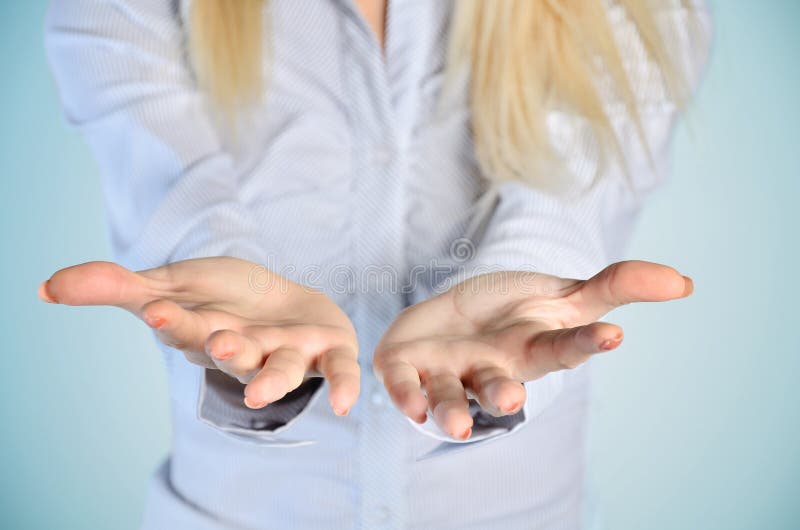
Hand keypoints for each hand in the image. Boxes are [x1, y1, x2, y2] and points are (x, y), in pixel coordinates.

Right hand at [39, 257, 359, 414]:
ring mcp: (288, 353)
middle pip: (232, 351)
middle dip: (223, 347)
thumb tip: (45, 286)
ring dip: (272, 377)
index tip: (156, 307)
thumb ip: (117, 286)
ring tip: (262, 386)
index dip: (173, 319)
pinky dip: (345, 386)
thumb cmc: (224, 297)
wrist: (284, 301)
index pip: (185, 327)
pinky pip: (340, 370)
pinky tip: (349, 404)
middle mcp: (246, 350)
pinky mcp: (328, 349)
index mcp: (205, 333)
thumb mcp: (173, 282)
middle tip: (216, 340)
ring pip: (280, 368)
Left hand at [374, 260, 691, 438]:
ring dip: (453, 410)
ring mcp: (449, 370)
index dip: (584, 343)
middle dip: (505, 393)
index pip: (562, 347)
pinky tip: (411, 406)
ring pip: (452, 395)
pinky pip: (405, 385)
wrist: (448, 317)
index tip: (612, 337)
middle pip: (502, 383)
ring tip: (457, 425)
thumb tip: (686, 282)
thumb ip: (617, 287)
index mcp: (532, 346)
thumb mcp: (563, 292)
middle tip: (512, 401)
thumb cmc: (510, 311)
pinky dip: (406, 394)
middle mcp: (492, 367)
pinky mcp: (408, 368)